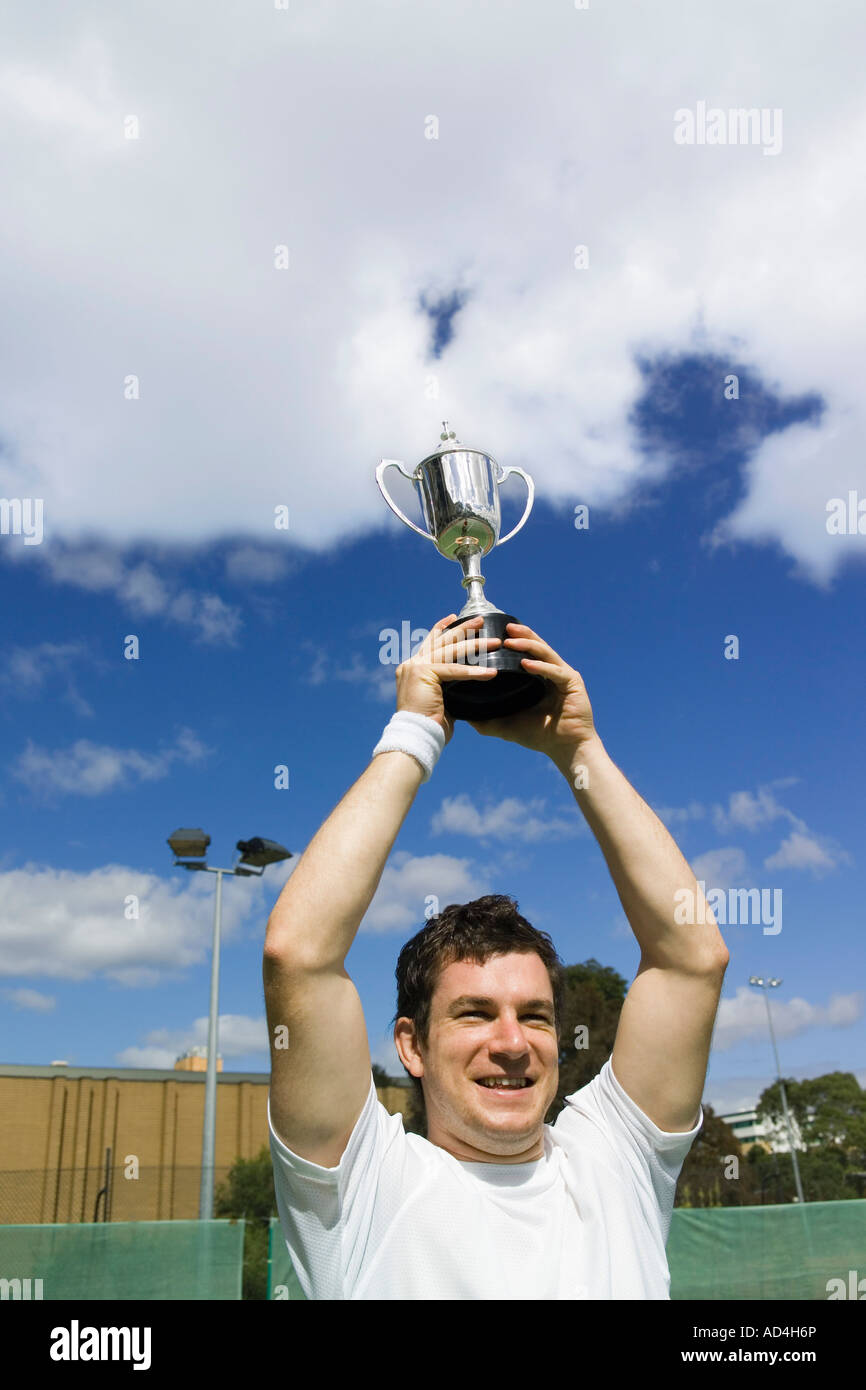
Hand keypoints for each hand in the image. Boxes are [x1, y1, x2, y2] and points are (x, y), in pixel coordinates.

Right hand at [395, 614, 500, 745]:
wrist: (415, 737)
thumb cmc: (429, 726)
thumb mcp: (441, 701)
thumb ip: (450, 689)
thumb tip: (468, 687)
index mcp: (413, 669)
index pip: (430, 643)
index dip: (442, 629)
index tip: (454, 618)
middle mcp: (412, 664)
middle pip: (441, 640)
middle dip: (463, 629)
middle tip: (480, 620)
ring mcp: (416, 667)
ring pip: (451, 651)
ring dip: (476, 645)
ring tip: (496, 642)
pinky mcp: (424, 674)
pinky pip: (454, 670)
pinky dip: (474, 673)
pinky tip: (491, 673)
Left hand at [468, 622, 596, 764]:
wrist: (566, 749)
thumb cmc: (540, 735)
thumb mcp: (507, 725)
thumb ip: (487, 720)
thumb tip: (464, 716)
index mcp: (538, 676)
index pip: (524, 653)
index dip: (510, 641)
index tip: (491, 635)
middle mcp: (552, 670)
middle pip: (535, 646)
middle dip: (519, 635)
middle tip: (502, 628)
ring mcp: (563, 675)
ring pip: (544, 653)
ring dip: (527, 645)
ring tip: (509, 641)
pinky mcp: (572, 683)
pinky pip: (555, 671)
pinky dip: (540, 667)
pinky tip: (526, 664)